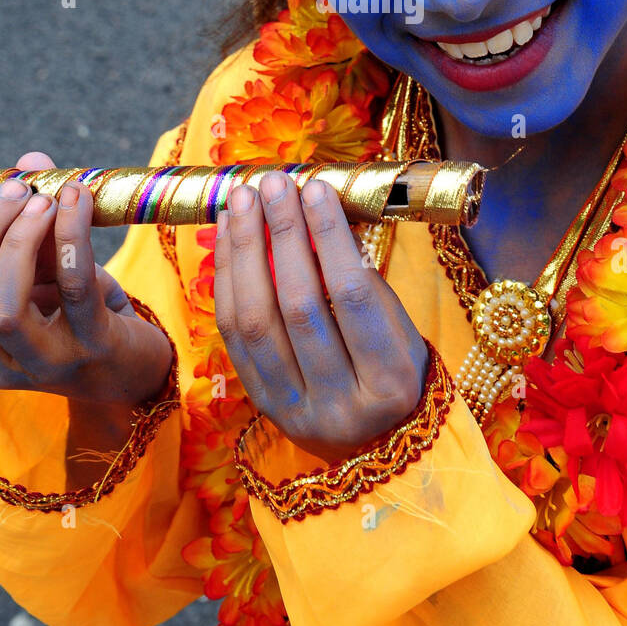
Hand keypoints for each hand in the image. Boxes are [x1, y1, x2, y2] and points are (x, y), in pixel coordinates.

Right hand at [0, 151, 172, 407]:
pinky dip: (70, 237)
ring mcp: (44, 363)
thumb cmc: (85, 312)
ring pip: (4, 305)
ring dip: (19, 239)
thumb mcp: (51, 265)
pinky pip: (74, 289)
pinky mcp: (92, 350)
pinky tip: (77, 202)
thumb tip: (29, 162)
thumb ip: (34, 218)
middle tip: (15, 189)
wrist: (139, 365)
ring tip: (44, 200)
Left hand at [213, 171, 429, 462]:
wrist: (375, 443)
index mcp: (388, 383)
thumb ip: (362, 280)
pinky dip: (227, 278)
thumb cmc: (395, 369)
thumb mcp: (399, 328)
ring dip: (244, 250)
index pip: (351, 297)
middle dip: (281, 235)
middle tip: (274, 183)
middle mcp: (337, 404)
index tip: (316, 188)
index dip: (329, 237)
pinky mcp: (259, 404)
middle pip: (297, 306)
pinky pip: (232, 334)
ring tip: (244, 199)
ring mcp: (292, 409)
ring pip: (254, 320)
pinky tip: (230, 235)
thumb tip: (318, 210)